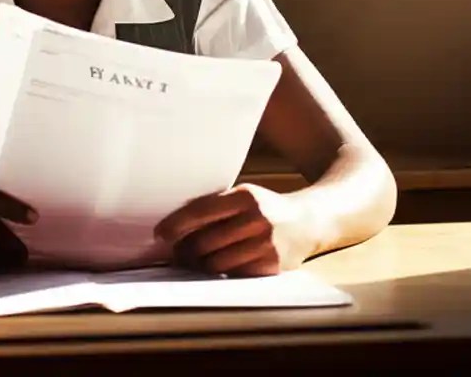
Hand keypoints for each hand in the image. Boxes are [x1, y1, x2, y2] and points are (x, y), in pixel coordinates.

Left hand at [154, 184, 319, 276]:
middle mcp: (257, 219)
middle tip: (176, 253)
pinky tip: (216, 267)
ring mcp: (266, 245)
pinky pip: (233, 275)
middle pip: (204, 242)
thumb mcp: (245, 196)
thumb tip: (175, 227)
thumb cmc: (267, 208)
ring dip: (198, 266)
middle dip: (184, 251)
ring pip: (216, 264)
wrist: (311, 220)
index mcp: (246, 196)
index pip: (200, 212)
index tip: (160, 234)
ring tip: (193, 262)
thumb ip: (215, 206)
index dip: (175, 225)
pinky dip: (220, 273)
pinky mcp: (272, 266)